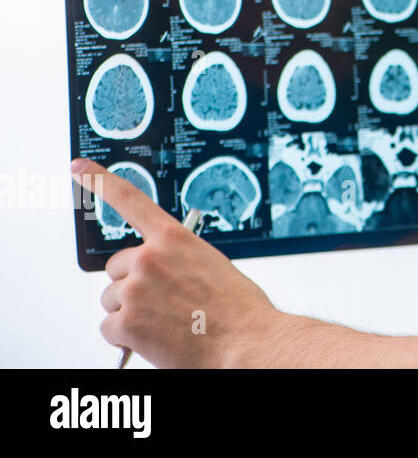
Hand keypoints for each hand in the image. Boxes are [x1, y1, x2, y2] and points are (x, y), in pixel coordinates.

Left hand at [72, 158, 283, 367]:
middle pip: (117, 269)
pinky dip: (127, 337)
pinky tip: (155, 337)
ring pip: (112, 300)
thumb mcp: (211, 266)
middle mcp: (148, 259)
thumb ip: (178, 259)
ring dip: (131, 312)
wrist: (245, 342)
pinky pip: (109, 328)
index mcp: (174, 238)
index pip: (129, 199)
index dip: (100, 179)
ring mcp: (134, 290)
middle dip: (132, 285)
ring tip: (165, 322)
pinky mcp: (125, 323)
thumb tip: (157, 273)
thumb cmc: (237, 309)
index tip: (80, 167)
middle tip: (162, 302)